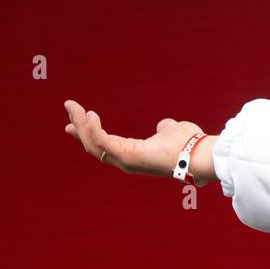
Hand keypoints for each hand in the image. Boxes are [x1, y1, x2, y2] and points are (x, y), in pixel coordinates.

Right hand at [63, 99, 213, 182]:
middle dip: (79, 128)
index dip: (90, 132)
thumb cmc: (190, 144)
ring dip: (81, 125)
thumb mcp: (171, 130)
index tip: (78, 120)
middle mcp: (127, 161)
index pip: (105, 145)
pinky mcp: (128, 156)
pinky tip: (90, 115)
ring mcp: (126, 161)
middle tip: (69, 109)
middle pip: (94, 146)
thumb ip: (164, 128)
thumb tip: (163, 124)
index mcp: (135, 155)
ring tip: (74, 107)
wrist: (201, 154)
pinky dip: (93, 129)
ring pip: (93, 145)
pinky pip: (103, 143)